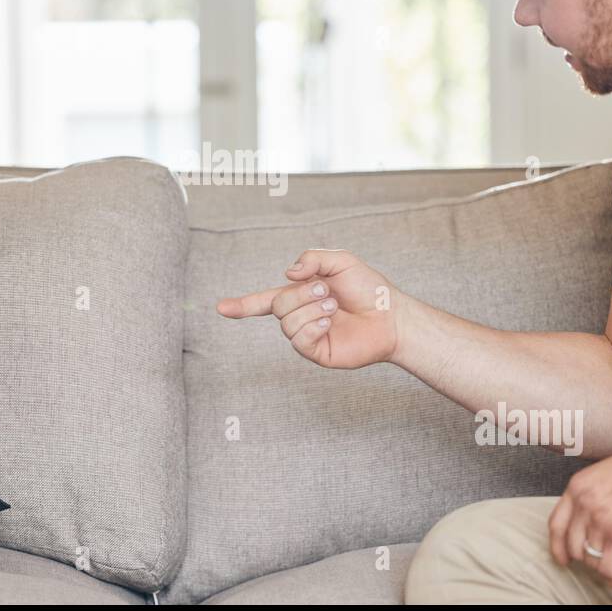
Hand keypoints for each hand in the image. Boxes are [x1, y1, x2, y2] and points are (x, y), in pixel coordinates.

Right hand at [216, 248, 399, 369]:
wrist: (391, 316)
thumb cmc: (369, 289)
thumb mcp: (341, 261)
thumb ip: (313, 258)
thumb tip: (287, 272)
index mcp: (301, 295)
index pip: (264, 301)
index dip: (242, 305)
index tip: (220, 308)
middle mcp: (301, 316)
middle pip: (278, 304)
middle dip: (301, 294)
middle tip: (326, 291)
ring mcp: (308, 336)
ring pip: (288, 322)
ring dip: (312, 309)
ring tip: (333, 307)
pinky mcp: (317, 352)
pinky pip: (299, 340)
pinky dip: (313, 326)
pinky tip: (329, 323)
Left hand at [548, 433, 611, 591]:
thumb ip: (597, 496)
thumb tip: (597, 524)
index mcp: (579, 485)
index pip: (557, 524)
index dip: (559, 546)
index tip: (565, 559)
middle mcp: (584, 502)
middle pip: (575, 547)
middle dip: (593, 558)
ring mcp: (601, 519)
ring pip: (594, 561)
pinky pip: (610, 571)